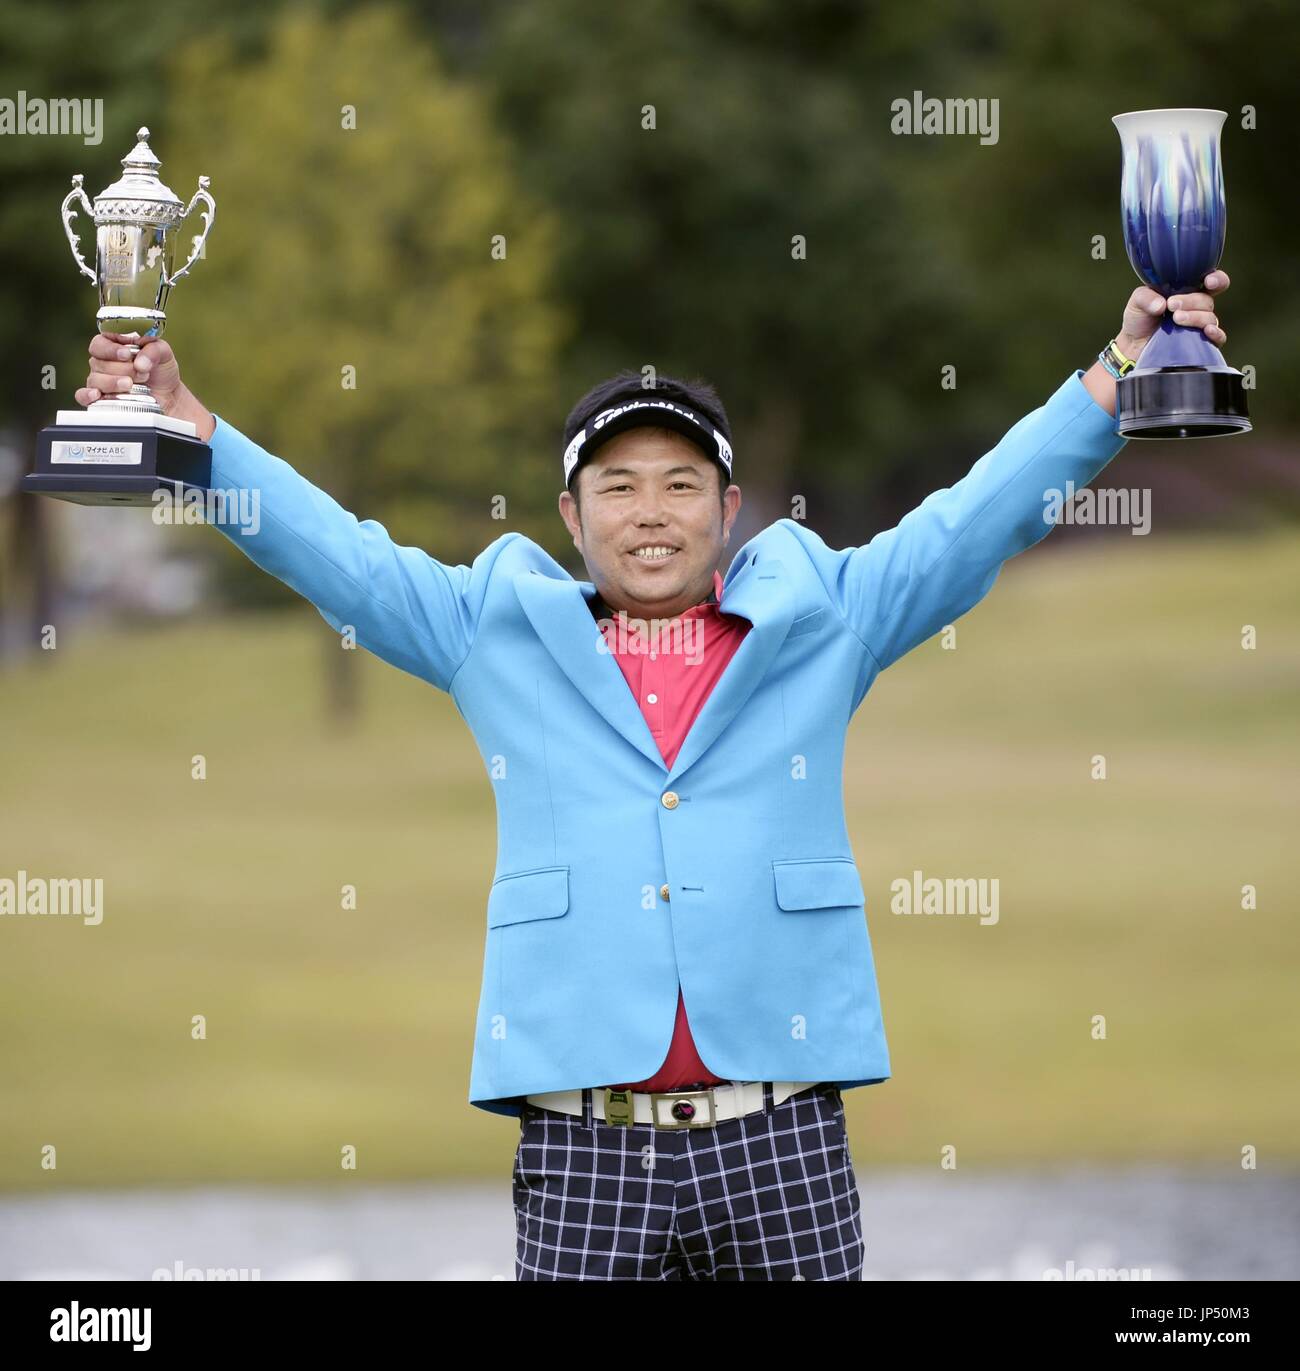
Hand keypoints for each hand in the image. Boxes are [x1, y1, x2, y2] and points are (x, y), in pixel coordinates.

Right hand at [76, 332, 184, 412]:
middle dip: (121, 369)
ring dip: (113, 382)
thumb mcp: (163, 353)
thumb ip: (154, 350)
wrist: (169, 396)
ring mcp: (100, 381)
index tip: (126, 355)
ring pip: (94, 379)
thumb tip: (139, 363)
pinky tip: (97, 394)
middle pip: (98, 362)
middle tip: (142, 373)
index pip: (100, 343)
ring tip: (131, 385)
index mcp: (113, 346)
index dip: (110, 349)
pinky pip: (84, 396)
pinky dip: (88, 395)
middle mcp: (103, 362)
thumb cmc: (161, 370)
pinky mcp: (101, 398)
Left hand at [1115, 269, 1229, 361]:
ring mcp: (1200, 326)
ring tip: (1175, 318)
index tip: (1207, 281)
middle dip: (1191, 301)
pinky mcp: (1200, 344)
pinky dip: (1216, 333)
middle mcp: (1198, 307)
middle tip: (1172, 305)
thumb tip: (1161, 304)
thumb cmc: (1140, 319)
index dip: (1216, 279)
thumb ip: (1146, 297)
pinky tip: (1207, 331)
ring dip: (1195, 317)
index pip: (1212, 282)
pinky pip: (1218, 338)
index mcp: (1189, 292)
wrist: (1132, 346)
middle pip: (1207, 301)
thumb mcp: (1137, 301)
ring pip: (1210, 318)